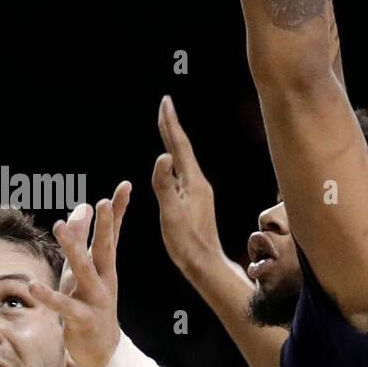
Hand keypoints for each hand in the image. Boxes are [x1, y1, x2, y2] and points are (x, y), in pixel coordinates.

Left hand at [29, 183, 130, 366]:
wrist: (104, 350)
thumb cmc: (92, 304)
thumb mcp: (86, 269)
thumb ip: (84, 238)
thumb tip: (83, 205)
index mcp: (105, 266)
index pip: (112, 233)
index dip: (118, 210)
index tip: (125, 186)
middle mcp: (104, 279)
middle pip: (104, 248)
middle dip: (104, 226)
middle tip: (102, 203)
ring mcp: (95, 299)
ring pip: (83, 270)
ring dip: (72, 247)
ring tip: (58, 225)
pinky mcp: (82, 319)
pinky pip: (64, 305)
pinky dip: (48, 296)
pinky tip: (32, 286)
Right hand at [152, 96, 224, 279]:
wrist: (205, 264)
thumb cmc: (187, 243)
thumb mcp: (172, 214)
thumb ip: (165, 185)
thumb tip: (162, 156)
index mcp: (193, 182)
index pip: (179, 146)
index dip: (170, 123)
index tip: (165, 102)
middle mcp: (198, 183)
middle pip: (182, 149)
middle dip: (171, 126)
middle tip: (164, 106)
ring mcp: (198, 192)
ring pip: (182, 159)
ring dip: (172, 141)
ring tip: (165, 127)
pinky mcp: (195, 201)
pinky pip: (181, 171)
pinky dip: (173, 159)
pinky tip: (170, 163)